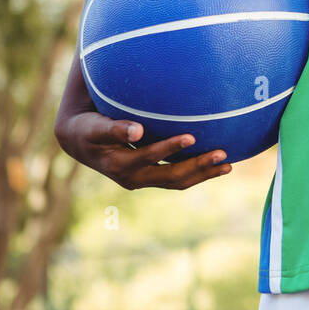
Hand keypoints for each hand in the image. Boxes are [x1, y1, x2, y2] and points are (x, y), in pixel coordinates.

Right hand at [54, 112, 231, 189]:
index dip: (171, 148)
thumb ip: (114, 128)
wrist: (80, 143)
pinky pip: (177, 178)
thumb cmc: (88, 128)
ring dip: (203, 174)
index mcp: (121, 165)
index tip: (192, 136)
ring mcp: (143, 180)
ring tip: (228, 165)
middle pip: (172, 176)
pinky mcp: (150, 177)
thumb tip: (137, 130)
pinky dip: (197, 173)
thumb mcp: (95, 127)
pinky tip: (216, 164)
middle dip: (198, 166)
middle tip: (223, 153)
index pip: (150, 158)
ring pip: (178, 181)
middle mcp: (133, 178)